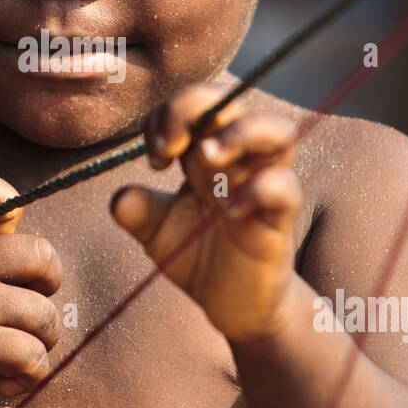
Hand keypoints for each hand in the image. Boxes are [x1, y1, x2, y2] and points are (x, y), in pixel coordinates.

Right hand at [0, 172, 62, 407]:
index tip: (5, 240)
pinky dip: (30, 375)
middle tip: (26, 305)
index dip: (12, 206)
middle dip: (50, 283)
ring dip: (40, 342)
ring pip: (43, 315)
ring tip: (13, 353)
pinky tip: (4, 380)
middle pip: (42, 253)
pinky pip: (32, 355)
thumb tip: (17, 217)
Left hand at [111, 83, 302, 343]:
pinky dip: (259, 190)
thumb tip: (122, 199)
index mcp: (207, 154)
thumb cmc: (198, 254)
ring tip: (206, 157)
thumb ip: (138, 211)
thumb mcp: (156, 232)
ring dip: (239, 134)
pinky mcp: (280, 221)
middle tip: (167, 148)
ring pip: (279, 132)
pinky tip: (229, 211)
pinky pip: (285, 189)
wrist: (234, 305)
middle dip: (195, 107)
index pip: (196, 105)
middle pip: (234, 102)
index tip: (153, 155)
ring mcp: (263, 187)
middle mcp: (239, 161)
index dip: (169, 114)